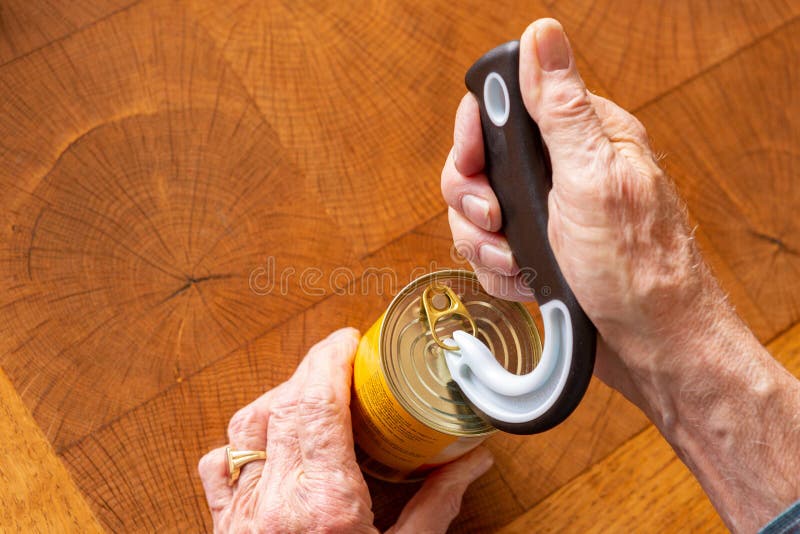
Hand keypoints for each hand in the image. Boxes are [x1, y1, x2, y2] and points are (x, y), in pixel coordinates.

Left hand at [198, 328, 493, 532]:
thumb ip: (436, 506)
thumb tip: (470, 460)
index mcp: (324, 509)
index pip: (314, 405)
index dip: (329, 358)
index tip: (350, 340)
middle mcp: (274, 505)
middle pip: (281, 405)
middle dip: (311, 368)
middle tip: (342, 360)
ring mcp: (243, 516)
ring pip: (244, 426)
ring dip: (280, 399)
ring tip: (313, 395)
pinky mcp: (227, 529)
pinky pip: (219, 466)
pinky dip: (243, 441)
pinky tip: (271, 443)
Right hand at [441, 18, 722, 401]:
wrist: (651, 348)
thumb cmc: (638, 269)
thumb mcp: (593, 177)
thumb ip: (560, 107)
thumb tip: (543, 36)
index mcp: (583, 137)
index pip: (504, 109)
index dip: (475, 135)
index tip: (475, 164)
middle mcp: (561, 172)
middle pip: (478, 165)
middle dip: (475, 201)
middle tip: (498, 220)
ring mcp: (547, 215)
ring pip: (477, 214)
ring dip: (485, 244)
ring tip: (518, 260)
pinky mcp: (537, 252)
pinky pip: (489, 252)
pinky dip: (501, 272)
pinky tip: (529, 282)